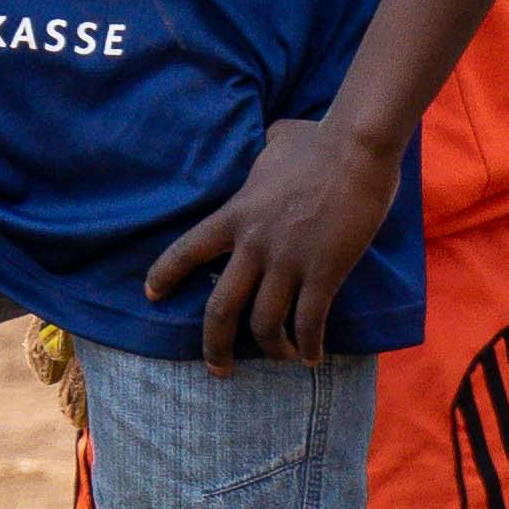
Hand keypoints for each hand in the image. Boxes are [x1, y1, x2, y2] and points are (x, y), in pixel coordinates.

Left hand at [144, 111, 395, 368]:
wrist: (357, 147)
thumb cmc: (321, 139)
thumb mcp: (278, 140)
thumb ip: (265, 150)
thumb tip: (272, 139)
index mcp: (236, 214)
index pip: (186, 250)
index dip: (165, 275)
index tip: (151, 295)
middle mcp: (255, 244)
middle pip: (221, 308)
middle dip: (215, 346)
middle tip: (217, 369)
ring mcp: (289, 261)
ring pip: (266, 324)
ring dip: (273, 349)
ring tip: (283, 356)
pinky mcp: (324, 271)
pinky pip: (310, 321)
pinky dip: (310, 345)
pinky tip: (313, 356)